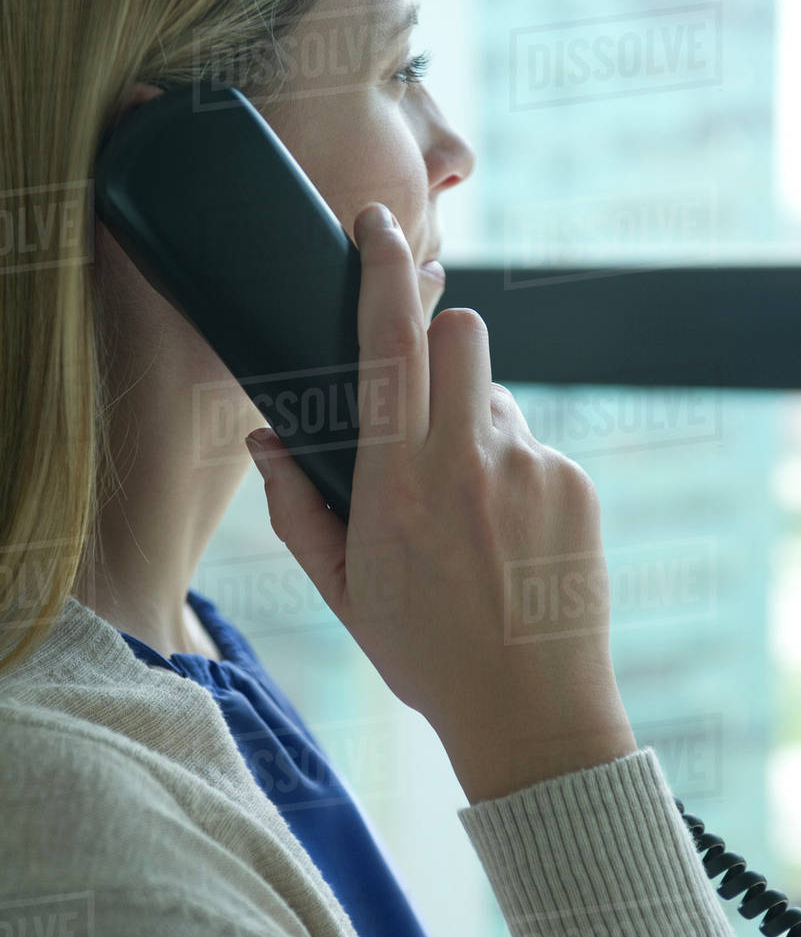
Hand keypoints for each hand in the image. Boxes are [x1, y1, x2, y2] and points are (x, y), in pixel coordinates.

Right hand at [246, 202, 635, 802]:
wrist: (531, 710)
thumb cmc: (426, 654)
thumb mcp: (344, 592)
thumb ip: (296, 509)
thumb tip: (264, 439)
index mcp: (398, 485)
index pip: (391, 346)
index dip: (382, 271)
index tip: (378, 225)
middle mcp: (469, 463)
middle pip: (462, 334)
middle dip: (439, 345)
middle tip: (426, 413)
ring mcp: (532, 470)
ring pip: (496, 399)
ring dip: (474, 429)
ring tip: (471, 514)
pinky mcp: (576, 485)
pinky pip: (536, 447)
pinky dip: (516, 474)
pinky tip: (511, 539)